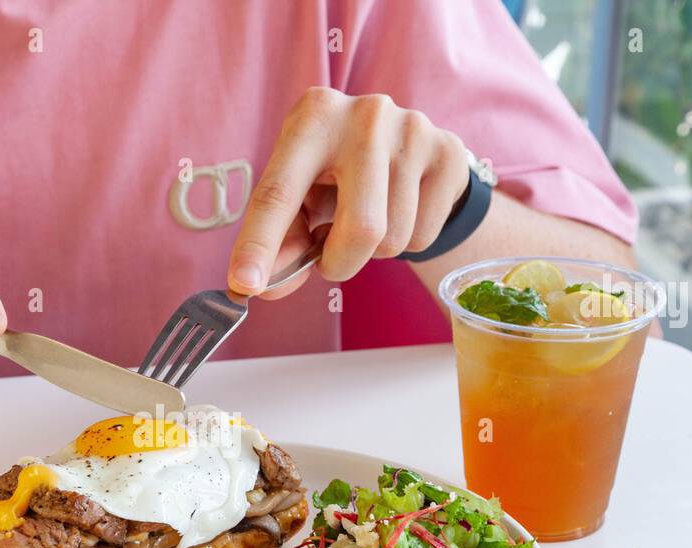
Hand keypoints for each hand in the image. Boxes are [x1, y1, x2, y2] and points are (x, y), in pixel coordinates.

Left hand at [228, 88, 470, 298]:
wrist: (407, 144)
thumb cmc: (337, 173)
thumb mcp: (300, 195)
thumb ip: (281, 240)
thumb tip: (265, 286)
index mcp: (313, 117)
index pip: (279, 193)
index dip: (259, 244)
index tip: (244, 284)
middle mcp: (365, 115)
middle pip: (361, 228)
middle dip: (341, 263)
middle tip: (331, 261)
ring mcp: (413, 131)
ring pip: (394, 238)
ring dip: (374, 252)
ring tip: (369, 218)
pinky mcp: (447, 153)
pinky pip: (424, 235)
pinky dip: (406, 243)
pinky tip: (401, 210)